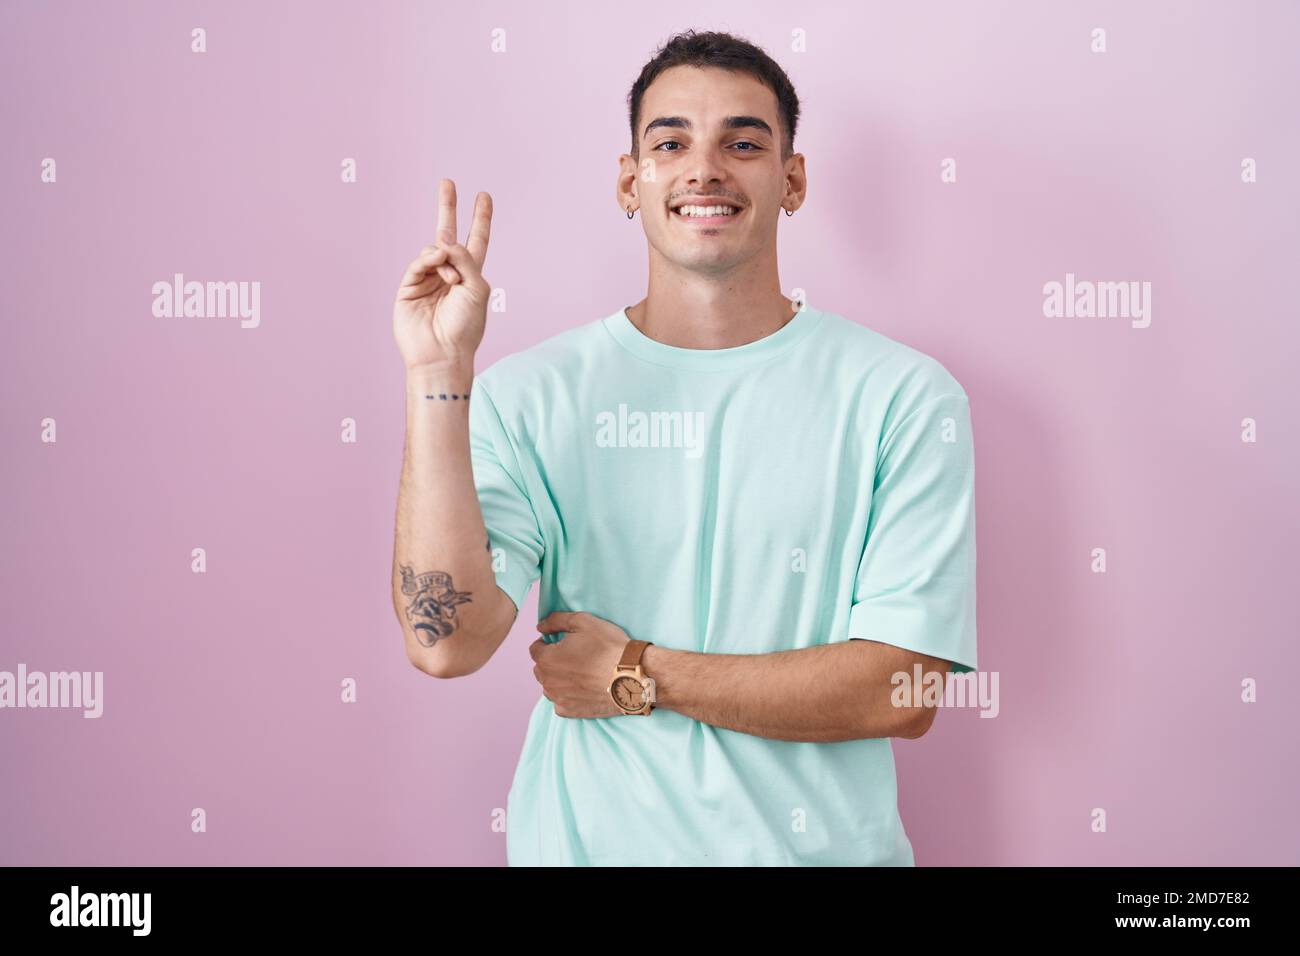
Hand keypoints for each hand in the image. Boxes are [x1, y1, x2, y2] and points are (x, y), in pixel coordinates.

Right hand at [392, 178, 492, 371]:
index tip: (484, 196)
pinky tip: (438, 266)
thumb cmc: (465, 327)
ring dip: (445, 257)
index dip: (481, 219)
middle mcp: (449, 274)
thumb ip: (466, 259)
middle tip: (447, 182)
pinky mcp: (410, 286)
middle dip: (447, 208)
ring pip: (434, 249)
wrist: (442, 353)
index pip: (476, 241)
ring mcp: (428, 279)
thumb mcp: (477, 288)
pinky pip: (420, 262)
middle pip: (448, 234)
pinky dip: (430, 260)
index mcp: (471, 276)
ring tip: (451, 279)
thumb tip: (445, 241)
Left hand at [530, 612, 631, 717]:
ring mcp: (558, 698)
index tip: (561, 642)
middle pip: (541, 668)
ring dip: (557, 678)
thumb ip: (556, 621)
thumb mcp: (583, 622)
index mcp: (547, 659)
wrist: (630, 677)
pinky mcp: (570, 711)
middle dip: (551, 661)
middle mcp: (547, 681)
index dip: (547, 643)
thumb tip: (540, 626)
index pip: (535, 649)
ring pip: (549, 686)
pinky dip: (567, 695)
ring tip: (579, 673)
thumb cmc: (608, 648)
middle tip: (573, 656)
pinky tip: (582, 688)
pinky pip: (560, 701)